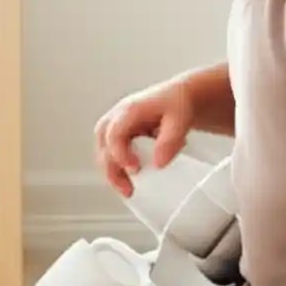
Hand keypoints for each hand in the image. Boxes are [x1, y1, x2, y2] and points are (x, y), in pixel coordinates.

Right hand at [94, 78, 193, 196]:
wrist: (182, 95)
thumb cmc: (179, 103)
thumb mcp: (180, 120)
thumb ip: (169, 140)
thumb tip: (159, 164)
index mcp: (128, 111)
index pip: (114, 134)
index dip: (120, 154)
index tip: (134, 170)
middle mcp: (117, 118)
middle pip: (103, 145)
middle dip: (111, 170)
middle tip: (127, 190)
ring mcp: (117, 126)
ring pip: (104, 150)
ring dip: (112, 171)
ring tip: (127, 189)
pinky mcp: (121, 134)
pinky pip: (112, 152)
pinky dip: (118, 167)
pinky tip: (130, 179)